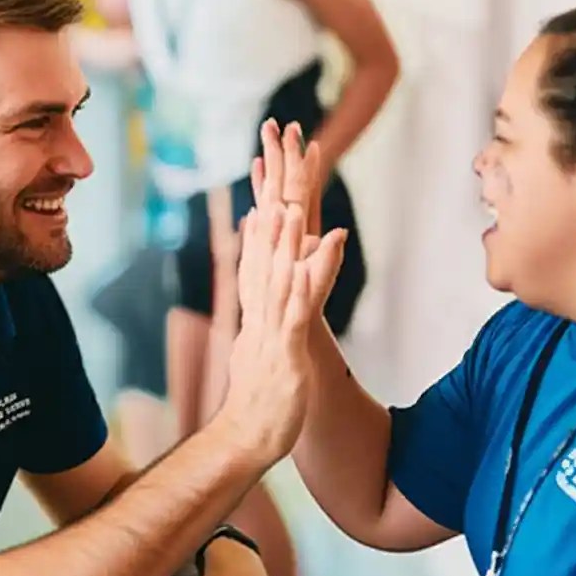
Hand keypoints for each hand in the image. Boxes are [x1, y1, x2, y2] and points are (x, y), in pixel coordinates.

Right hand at [214, 121, 346, 462]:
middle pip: (268, 234)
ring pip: (280, 264)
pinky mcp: (287, 348)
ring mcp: (272, 323)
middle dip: (275, 186)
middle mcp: (261, 301)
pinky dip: (315, 271)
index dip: (267, 192)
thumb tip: (266, 279)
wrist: (248, 435)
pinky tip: (328, 242)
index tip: (271, 151)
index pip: (262, 234)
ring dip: (285, 227)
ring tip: (291, 190)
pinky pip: (302, 304)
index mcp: (259, 296)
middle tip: (279, 140)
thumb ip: (266, 302)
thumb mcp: (268, 337)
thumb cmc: (263, 389)